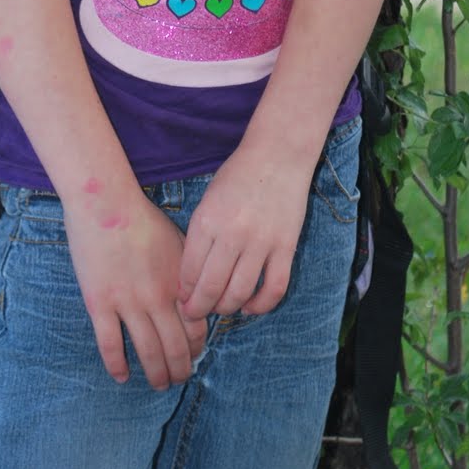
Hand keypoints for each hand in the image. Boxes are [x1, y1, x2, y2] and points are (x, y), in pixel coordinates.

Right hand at [64, 193, 207, 389]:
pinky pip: (110, 344)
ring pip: (147, 351)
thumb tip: (195, 300)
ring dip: (156, 373)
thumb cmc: (142, 219)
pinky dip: (117, 364)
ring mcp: (127, 303)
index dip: (196, 348)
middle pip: (174, 346)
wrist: (105, 204)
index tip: (193, 356)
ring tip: (158, 384)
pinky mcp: (99, 303)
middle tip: (178, 379)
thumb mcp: (176, 243)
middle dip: (180, 368)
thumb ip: (187, 274)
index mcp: (178, 283)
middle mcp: (157, 298)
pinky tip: (122, 376)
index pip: (195, 328)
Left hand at [178, 144, 314, 321]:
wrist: (277, 155)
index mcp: (206, 221)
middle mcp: (232, 235)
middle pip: (211, 289)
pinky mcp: (286, 247)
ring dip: (227, 308)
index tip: (183, 303)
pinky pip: (274, 289)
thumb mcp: (207, 201)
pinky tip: (251, 306)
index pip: (189, 273)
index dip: (184, 295)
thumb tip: (190, 278)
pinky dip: (261, 306)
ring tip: (221, 308)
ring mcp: (261, 243)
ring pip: (240, 294)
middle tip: (196, 314)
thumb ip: (198, 237)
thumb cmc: (237, 177)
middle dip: (199, 309)